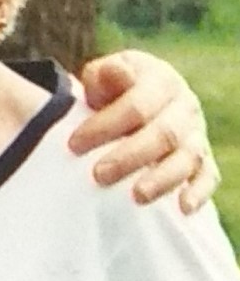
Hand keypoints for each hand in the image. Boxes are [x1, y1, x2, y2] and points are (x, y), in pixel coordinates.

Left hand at [72, 50, 216, 211]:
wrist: (140, 103)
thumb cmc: (114, 94)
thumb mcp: (104, 78)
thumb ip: (104, 76)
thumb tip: (113, 72)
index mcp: (161, 82)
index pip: (137, 105)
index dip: (106, 125)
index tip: (74, 145)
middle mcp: (184, 107)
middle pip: (164, 133)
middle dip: (130, 156)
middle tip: (99, 175)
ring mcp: (195, 136)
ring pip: (187, 158)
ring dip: (163, 178)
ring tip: (137, 196)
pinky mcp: (203, 162)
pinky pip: (207, 177)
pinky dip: (198, 192)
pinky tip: (182, 208)